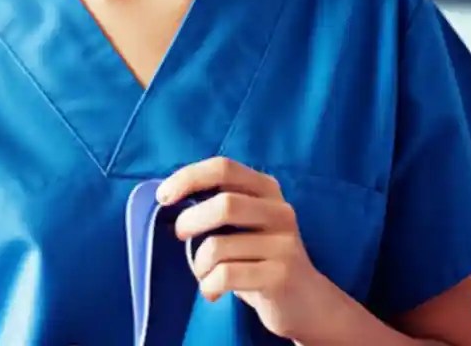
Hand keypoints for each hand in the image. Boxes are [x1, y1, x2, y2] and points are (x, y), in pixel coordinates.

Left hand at [156, 157, 345, 341]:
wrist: (306, 302)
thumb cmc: (260, 259)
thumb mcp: (245, 225)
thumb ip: (218, 206)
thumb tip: (168, 197)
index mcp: (267, 190)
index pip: (224, 168)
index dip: (189, 177)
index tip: (164, 197)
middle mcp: (280, 211)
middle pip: (224, 204)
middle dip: (190, 221)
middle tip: (180, 236)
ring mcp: (284, 244)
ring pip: (219, 246)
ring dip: (198, 264)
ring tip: (203, 274)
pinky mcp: (281, 275)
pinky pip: (226, 275)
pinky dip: (208, 285)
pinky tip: (212, 291)